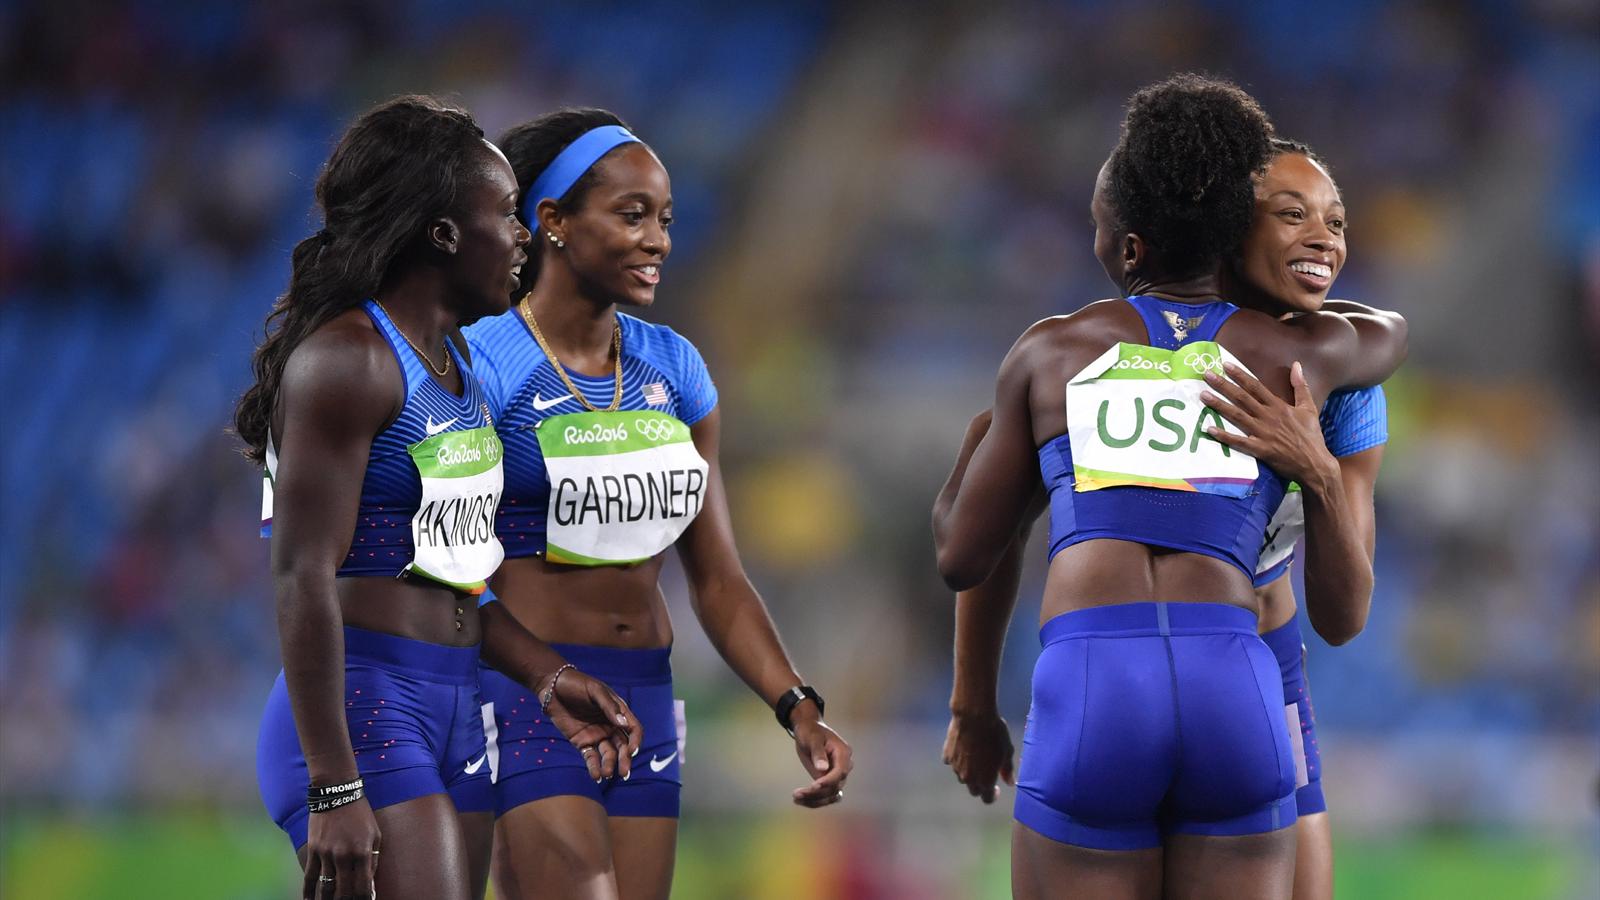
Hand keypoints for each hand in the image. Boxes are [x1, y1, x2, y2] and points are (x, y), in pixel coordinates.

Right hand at [302, 795, 379, 899]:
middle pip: (344, 891)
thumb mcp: (376, 835)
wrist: (337, 793)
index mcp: (363, 852)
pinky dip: (308, 892)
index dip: (364, 899)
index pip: (363, 886)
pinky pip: (309, 876)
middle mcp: (344, 856)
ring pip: (326, 887)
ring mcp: (327, 854)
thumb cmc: (361, 815)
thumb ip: (374, 860)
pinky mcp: (314, 850)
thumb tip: (370, 884)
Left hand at [544, 669, 643, 781]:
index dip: (635, 741)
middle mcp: (610, 726)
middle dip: (625, 760)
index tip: (631, 751)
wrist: (552, 687)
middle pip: (623, 746)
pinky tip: (596, 776)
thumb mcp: (595, 691)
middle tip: (624, 773)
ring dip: (609, 765)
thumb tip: (623, 723)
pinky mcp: (582, 742)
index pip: (633, 729)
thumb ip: (609, 707)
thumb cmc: (577, 684)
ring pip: (608, 754)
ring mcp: (596, 735)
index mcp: (618, 712)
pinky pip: (591, 757)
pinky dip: (594, 767)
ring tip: (606, 774)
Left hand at [789, 708, 852, 807]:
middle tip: (796, 794)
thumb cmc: (811, 731)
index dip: (829, 781)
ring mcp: (837, 775)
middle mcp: (844, 766)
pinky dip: (814, 800)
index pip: (840, 772)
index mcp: (843, 753)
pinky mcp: (829, 781)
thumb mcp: (813, 738)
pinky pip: (825, 795)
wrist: (809, 730)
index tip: (813, 786)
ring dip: (814, 800)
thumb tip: (823, 769)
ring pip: (831, 795)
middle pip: (835, 786)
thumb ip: (818, 752)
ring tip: (796, 798)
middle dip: (816, 793)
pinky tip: (800, 800)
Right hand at [942, 709, 1014, 803]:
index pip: (987, 799)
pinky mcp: (947, 755)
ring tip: (976, 756)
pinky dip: (957, 759)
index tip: (996, 788)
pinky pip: (952, 762)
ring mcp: (955, 767)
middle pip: (973, 790)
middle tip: (986, 772)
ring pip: (962, 777)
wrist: (974, 716)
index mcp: (985, 781)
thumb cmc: (995, 734)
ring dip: (969, 772)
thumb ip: (1007, 770)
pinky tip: (964, 747)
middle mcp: (968, 778)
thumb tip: (1010, 783)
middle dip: (980, 785)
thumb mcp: (1007, 752)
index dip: (993, 795)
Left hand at [1201, 361, 1336, 485]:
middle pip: (1242, 398)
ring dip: (1219, 405)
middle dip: (1223, 385)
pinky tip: (1210, 428)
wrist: (1315, 463)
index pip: (1256, 387)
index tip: (1225, 365)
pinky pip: (1239, 442)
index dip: (1240, 375)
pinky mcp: (1260, 450)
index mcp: (1279, 406)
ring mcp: (1263, 433)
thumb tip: (1297, 364)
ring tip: (1203, 395)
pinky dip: (1224, 436)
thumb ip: (1300, 385)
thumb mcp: (1309, 407)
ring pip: (1237, 416)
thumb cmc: (1311, 435)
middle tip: (1207, 375)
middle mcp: (1268, 417)